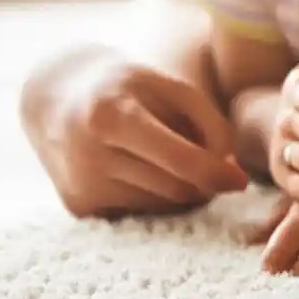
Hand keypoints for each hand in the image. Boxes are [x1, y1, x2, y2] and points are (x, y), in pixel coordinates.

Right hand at [19, 44, 248, 217]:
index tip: (240, 180)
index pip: (180, 160)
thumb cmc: (128, 86)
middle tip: (208, 162)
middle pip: (176, 188)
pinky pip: (140, 213)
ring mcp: (81, 185)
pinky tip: (137, 166)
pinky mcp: (78, 207)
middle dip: (202, 181)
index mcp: (112, 115)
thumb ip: (212, 123)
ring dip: (178, 188)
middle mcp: (90, 154)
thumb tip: (230, 174)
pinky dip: (152, 194)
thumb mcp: (171, 86)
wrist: (57, 96)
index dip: (217, 174)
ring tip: (164, 155)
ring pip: (161, 205)